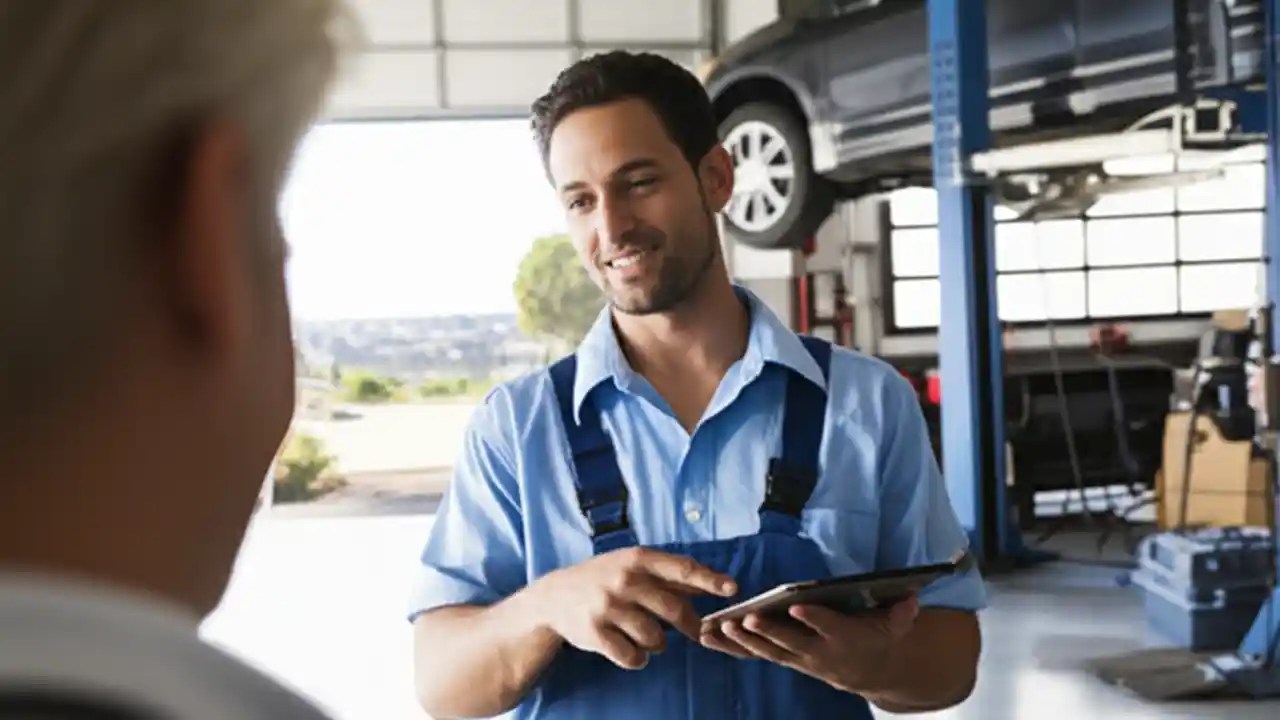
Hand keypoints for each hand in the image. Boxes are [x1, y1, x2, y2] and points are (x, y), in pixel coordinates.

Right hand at [530, 547, 737, 670]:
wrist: (553, 596)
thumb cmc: (604, 578)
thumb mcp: (633, 564)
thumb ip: (671, 573)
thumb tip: (717, 581)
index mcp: (637, 559)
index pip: (682, 569)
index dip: (709, 580)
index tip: (733, 589)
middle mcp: (624, 581)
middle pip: (674, 610)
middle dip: (690, 625)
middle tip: (696, 632)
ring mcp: (608, 608)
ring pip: (655, 639)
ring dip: (658, 644)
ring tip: (648, 636)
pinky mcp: (595, 634)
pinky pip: (633, 657)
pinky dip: (638, 659)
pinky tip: (631, 649)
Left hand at [699, 596, 918, 693]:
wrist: (868, 670)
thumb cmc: (879, 637)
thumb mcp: (895, 625)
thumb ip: (901, 612)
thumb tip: (911, 597)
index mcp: (844, 637)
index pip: (827, 626)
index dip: (813, 618)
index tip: (797, 606)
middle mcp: (818, 652)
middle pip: (790, 641)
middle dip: (769, 631)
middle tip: (748, 617)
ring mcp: (798, 658)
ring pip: (768, 650)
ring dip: (743, 640)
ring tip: (720, 627)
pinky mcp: (785, 659)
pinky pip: (756, 654)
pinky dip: (733, 647)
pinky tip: (709, 636)